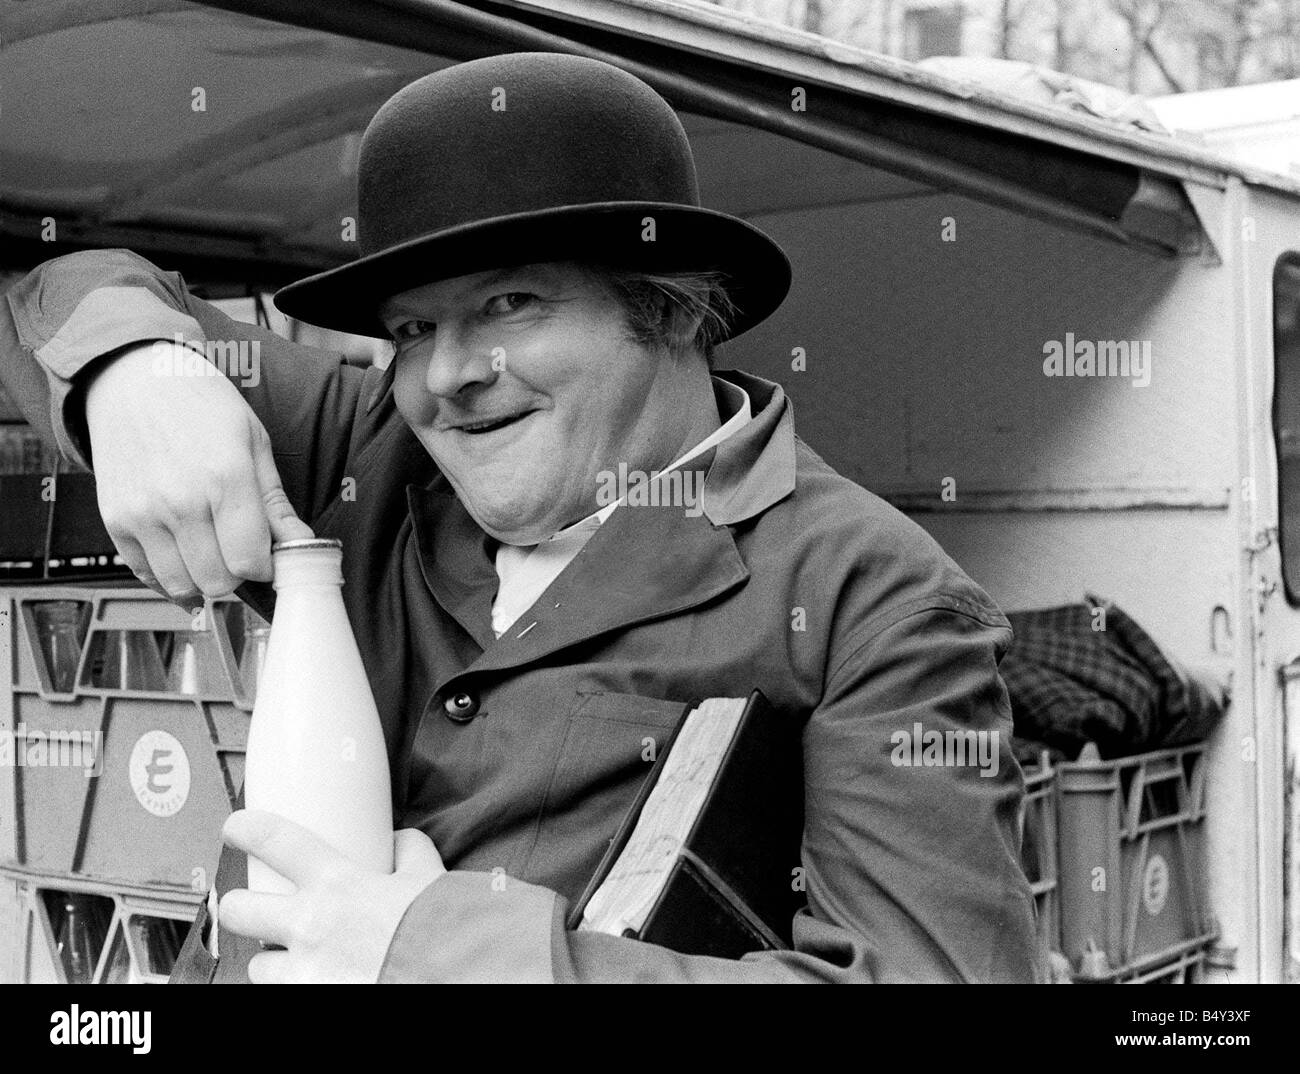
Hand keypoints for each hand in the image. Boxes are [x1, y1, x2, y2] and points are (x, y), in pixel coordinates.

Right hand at [84, 343, 312, 607]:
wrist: (134, 381)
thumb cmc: (200, 404)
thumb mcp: (253, 441)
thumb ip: (275, 501)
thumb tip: (301, 543)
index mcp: (225, 477)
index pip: (250, 560)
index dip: (266, 567)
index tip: (267, 556)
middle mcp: (180, 500)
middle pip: (218, 580)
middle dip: (237, 576)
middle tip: (240, 552)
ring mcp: (143, 513)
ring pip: (181, 585)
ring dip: (203, 580)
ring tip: (212, 552)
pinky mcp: (115, 520)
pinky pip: (146, 574)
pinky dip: (169, 577)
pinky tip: (184, 557)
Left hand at [218, 810, 446, 983]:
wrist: (451, 975)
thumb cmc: (440, 930)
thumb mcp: (429, 878)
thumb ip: (410, 852)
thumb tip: (400, 840)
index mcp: (337, 884)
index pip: (276, 841)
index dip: (247, 829)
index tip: (236, 829)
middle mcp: (309, 926)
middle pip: (237, 909)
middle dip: (238, 907)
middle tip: (251, 908)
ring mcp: (303, 972)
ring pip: (258, 966)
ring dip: (275, 961)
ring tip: (298, 958)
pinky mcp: (306, 1001)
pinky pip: (284, 994)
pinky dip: (297, 986)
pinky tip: (319, 980)